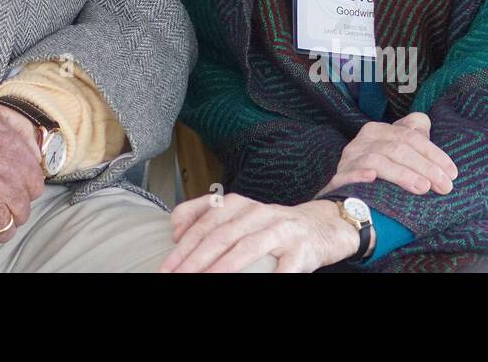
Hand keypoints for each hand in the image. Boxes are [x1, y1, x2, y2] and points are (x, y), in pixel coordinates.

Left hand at [159, 193, 357, 272]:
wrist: (321, 225)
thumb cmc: (270, 225)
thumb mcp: (239, 213)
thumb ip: (205, 214)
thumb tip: (175, 231)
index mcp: (238, 204)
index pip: (205, 223)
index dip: (183, 246)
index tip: (167, 267)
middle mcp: (257, 213)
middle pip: (221, 235)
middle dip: (195, 259)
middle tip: (178, 277)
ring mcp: (280, 230)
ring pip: (247, 247)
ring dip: (224, 267)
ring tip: (206, 279)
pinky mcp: (301, 250)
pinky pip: (284, 268)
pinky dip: (272, 277)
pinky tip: (261, 283)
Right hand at [316, 112, 456, 196]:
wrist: (348, 202)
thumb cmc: (379, 176)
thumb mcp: (395, 153)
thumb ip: (411, 136)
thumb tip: (424, 122)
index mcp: (377, 132)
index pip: (409, 136)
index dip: (433, 153)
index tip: (452, 173)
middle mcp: (361, 142)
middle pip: (397, 148)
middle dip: (425, 167)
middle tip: (445, 186)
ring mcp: (349, 160)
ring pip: (378, 160)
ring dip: (402, 174)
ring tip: (424, 188)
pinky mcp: (338, 179)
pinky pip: (348, 175)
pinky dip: (360, 175)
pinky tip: (373, 179)